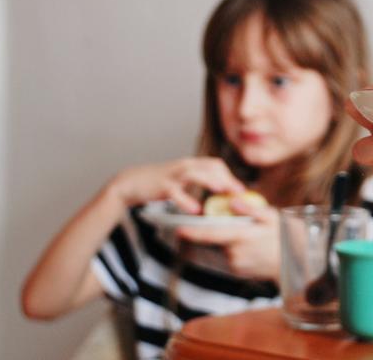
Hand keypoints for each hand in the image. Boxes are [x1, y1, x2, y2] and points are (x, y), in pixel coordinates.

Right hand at [109, 157, 244, 212]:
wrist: (133, 182)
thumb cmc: (160, 182)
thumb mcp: (182, 178)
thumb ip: (199, 180)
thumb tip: (220, 189)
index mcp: (191, 164)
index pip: (215, 164)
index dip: (229, 175)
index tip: (239, 189)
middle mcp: (184, 166)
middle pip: (209, 166)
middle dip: (226, 178)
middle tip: (238, 192)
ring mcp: (173, 174)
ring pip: (194, 173)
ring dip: (209, 181)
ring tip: (221, 190)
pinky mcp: (162, 185)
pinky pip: (175, 192)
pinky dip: (186, 200)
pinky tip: (194, 209)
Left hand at [175, 200, 280, 280]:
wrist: (294, 263)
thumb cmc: (284, 236)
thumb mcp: (271, 217)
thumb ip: (250, 209)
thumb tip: (233, 202)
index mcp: (241, 237)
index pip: (212, 234)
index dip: (194, 233)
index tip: (179, 230)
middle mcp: (235, 253)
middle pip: (217, 240)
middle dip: (220, 232)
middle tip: (239, 227)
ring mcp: (236, 265)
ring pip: (223, 248)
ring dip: (229, 241)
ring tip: (252, 238)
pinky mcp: (238, 271)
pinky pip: (230, 257)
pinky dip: (235, 250)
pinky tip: (251, 248)